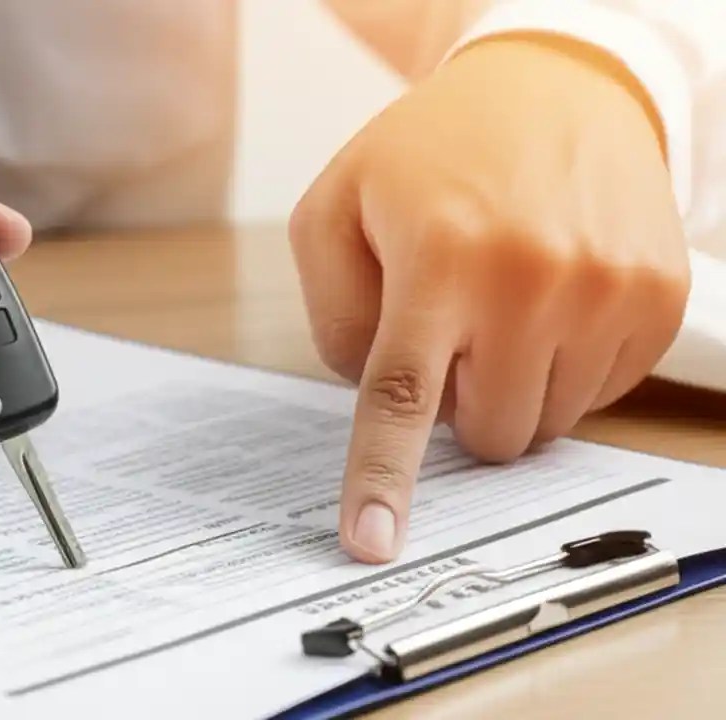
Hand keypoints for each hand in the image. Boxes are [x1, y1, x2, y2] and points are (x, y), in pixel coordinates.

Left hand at [289, 37, 689, 562]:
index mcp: (441, 257)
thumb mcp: (336, 208)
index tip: (372, 544)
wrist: (555, 88)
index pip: (402, 397)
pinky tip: (552, 297)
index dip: (384, 479)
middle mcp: (532, 279)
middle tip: (454, 331)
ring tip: (505, 300)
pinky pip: (602, 393)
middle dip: (461, 407)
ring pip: (548, 423)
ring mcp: (609, 291)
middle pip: (488, 432)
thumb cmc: (429, 154)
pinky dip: (564, 366)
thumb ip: (334, 313)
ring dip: (515, 385)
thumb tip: (374, 399)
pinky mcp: (659, 298)